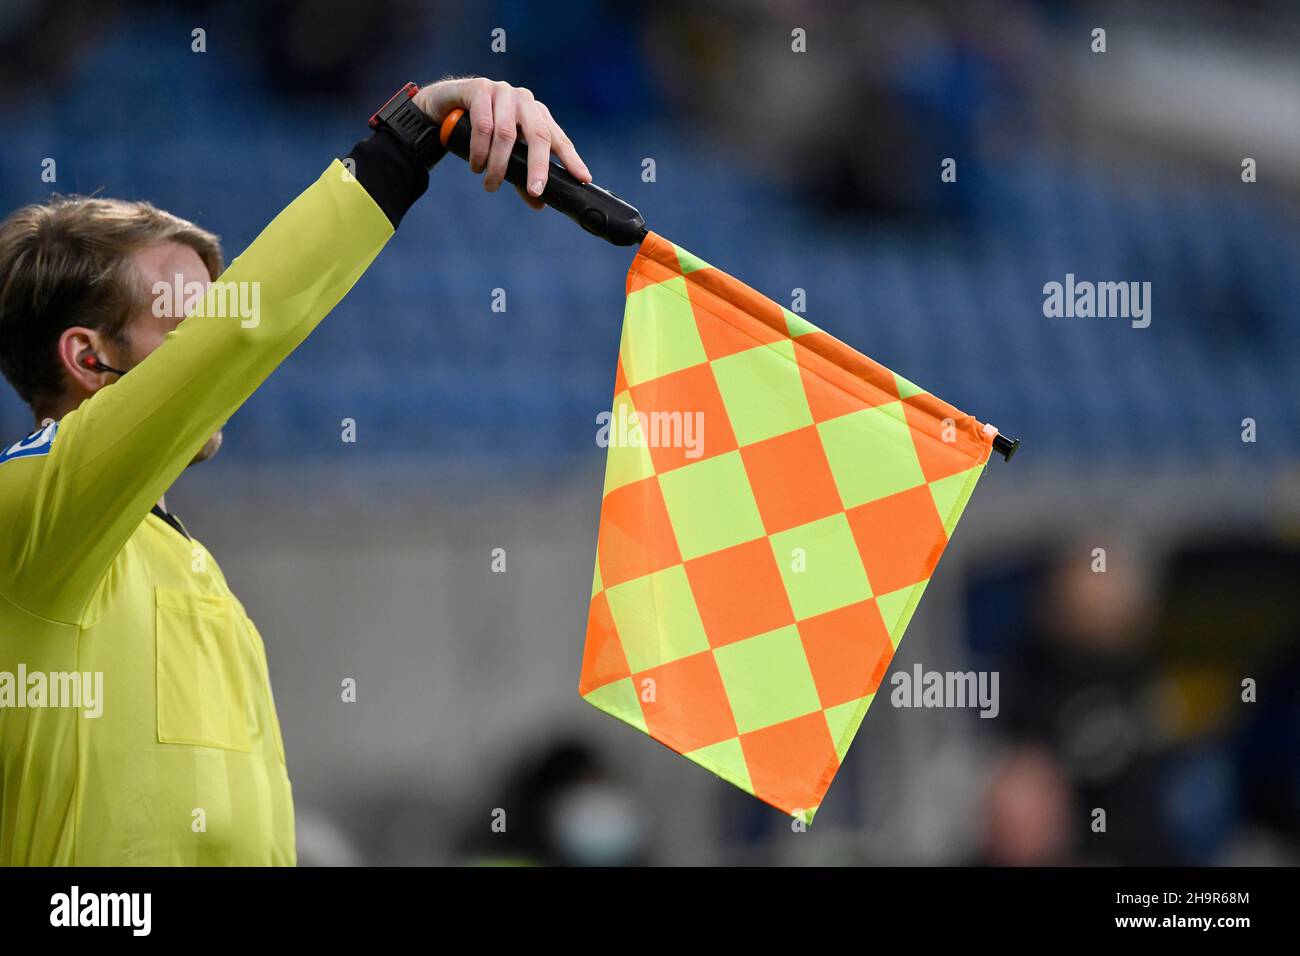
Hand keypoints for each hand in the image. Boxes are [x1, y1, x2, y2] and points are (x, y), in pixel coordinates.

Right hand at [414, 76, 591, 209]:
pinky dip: (480, 150)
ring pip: (507, 135)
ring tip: (490, 184)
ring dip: (499, 165)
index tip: (583, 178)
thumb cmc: (479, 130)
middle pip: (538, 135)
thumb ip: (520, 175)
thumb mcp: (504, 154)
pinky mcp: (480, 89)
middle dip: (538, 167)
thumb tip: (539, 204)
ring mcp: (503, 92)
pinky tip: (477, 165)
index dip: (571, 158)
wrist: (443, 104)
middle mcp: (524, 101)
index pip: (558, 138)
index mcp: (536, 115)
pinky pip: (483, 125)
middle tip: (534, 192)